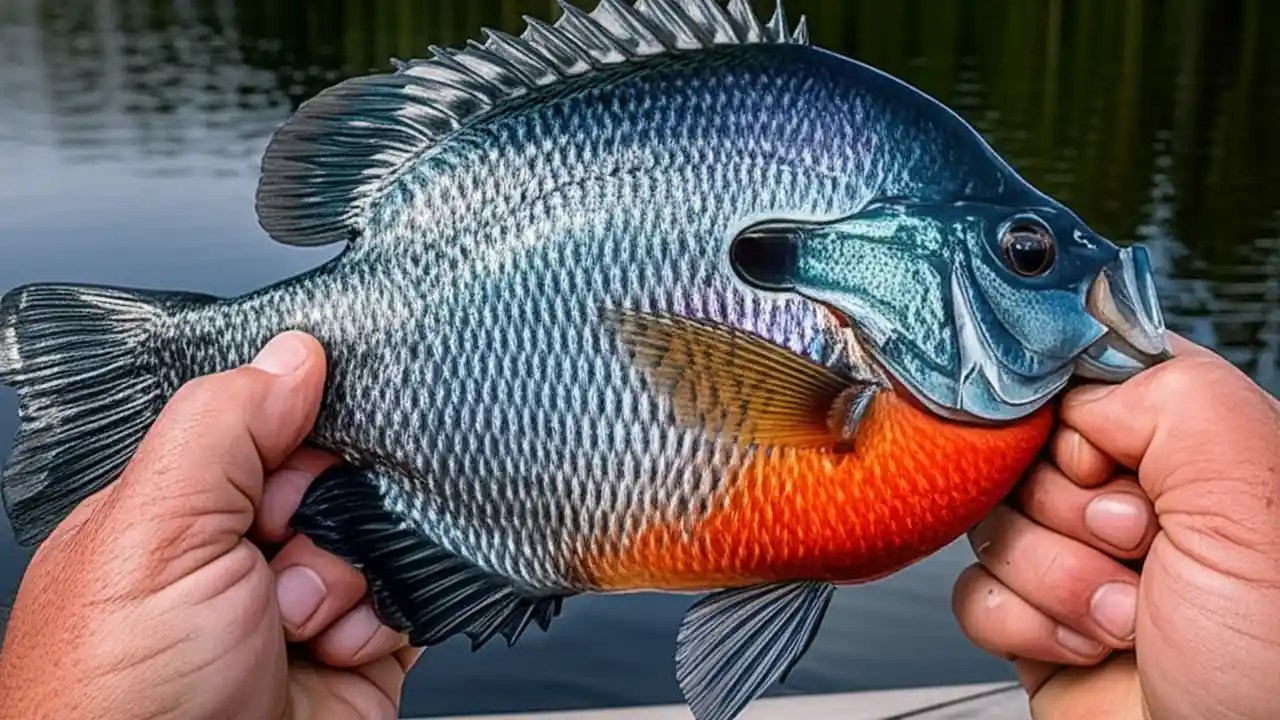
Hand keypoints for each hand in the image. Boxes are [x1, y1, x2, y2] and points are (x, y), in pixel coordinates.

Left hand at [0, 332, 418, 719]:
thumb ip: (223, 425)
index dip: (292, 434)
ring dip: (349, 577)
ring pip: (377, 540)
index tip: (291, 461)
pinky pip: (408, 602)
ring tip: (299, 625)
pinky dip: (386, 620)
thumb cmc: (122, 698)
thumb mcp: (154, 531)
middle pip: (333, 480)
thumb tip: (295, 351)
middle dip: (322, 515)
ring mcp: (300, 612)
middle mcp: (239, 558)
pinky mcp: (357, 659)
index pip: (264, 427)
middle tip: (281, 556)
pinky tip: (339, 648)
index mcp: (175, 514)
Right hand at [952, 335, 1279, 718]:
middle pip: (1022, 453)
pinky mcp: (1037, 622)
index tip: (1095, 459)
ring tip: (1126, 615)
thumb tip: (1071, 399)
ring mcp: (1078, 561)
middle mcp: (1133, 498)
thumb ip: (1163, 392)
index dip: (1070, 419)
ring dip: (1052, 577)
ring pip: (990, 524)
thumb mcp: (1250, 487)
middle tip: (1135, 545)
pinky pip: (971, 592)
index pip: (1083, 380)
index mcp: (1192, 446)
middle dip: (1067, 511)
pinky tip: (1087, 645)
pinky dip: (1023, 622)